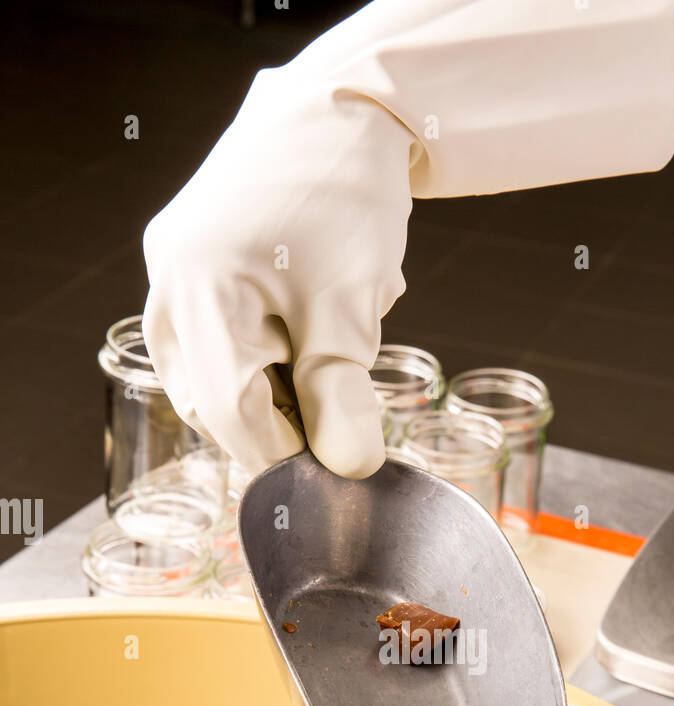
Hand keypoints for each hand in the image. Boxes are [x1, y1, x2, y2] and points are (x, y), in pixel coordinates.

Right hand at [143, 0, 673, 476]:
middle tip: (344, 386)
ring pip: (218, 380)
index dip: (289, 454)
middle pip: (219, 404)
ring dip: (278, 383)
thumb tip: (348, 468)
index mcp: (203, 294)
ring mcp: (169, 278)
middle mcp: (168, 289)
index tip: (338, 463)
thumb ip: (345, 396)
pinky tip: (304, 315)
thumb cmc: (345, 198)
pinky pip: (218, 343)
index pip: (234, 418)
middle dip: (286, 414)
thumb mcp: (352, 307)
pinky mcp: (184, 271)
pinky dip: (267, 351)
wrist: (335, 118)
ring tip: (327, 333)